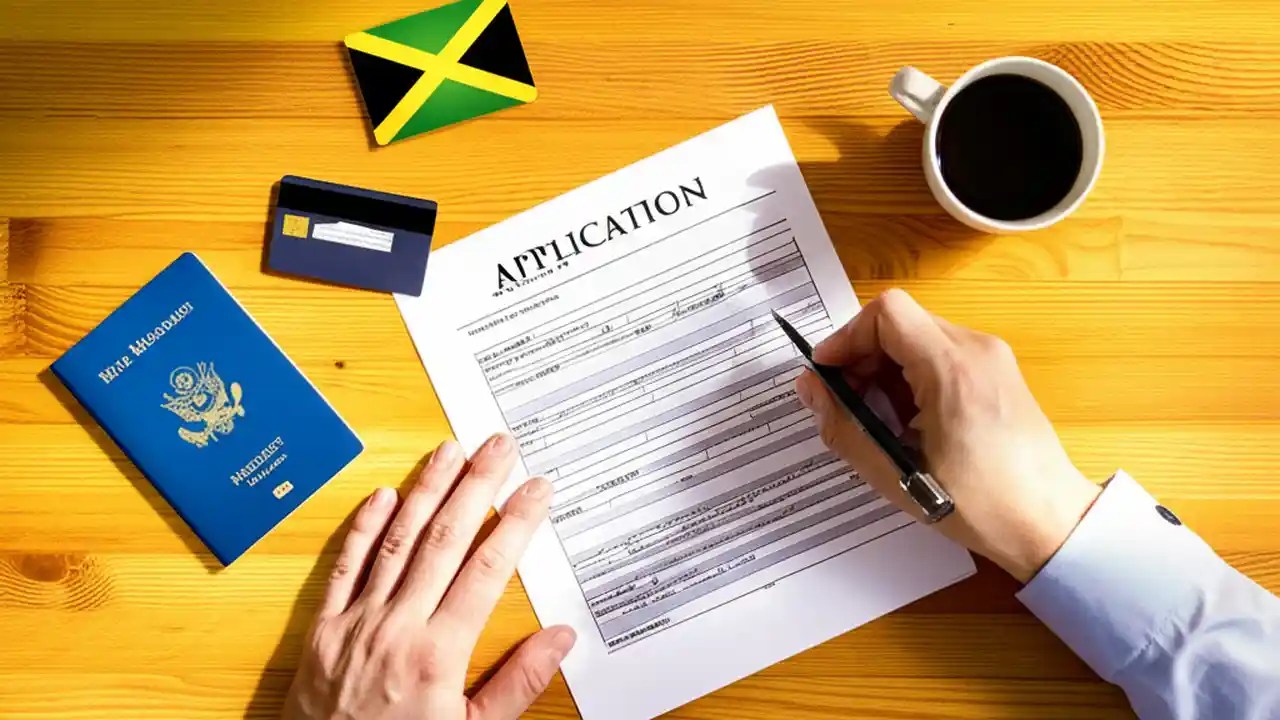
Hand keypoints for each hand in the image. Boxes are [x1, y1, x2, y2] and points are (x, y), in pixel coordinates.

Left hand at [284, 433, 575, 719]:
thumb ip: (516, 685)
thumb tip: (560, 638)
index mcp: (440, 654)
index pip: (488, 569)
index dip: (517, 522)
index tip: (536, 488)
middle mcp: (397, 628)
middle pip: (446, 539)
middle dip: (476, 485)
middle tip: (497, 445)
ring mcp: (357, 624)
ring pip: (397, 540)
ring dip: (426, 490)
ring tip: (448, 451)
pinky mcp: (323, 632)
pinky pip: (344, 568)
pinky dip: (363, 528)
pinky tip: (383, 494)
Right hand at [795, 289, 1101, 582]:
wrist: (1048, 521)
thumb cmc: (980, 505)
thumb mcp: (895, 474)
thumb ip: (843, 426)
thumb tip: (811, 388)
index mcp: (952, 369)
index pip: (886, 314)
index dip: (846, 338)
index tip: (827, 374)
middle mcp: (976, 350)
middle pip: (900, 322)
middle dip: (862, 356)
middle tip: (845, 402)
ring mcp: (992, 358)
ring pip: (918, 336)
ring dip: (885, 368)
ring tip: (877, 417)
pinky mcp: (998, 371)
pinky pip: (940, 353)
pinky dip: (911, 374)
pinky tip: (908, 420)